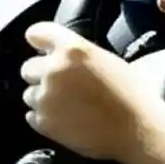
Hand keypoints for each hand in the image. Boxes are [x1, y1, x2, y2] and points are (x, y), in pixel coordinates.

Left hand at [19, 22, 162, 160]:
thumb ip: (78, 55)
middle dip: (42, 74)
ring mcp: (46, 98)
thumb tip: (60, 55)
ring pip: (30, 93)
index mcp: (72, 50)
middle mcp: (54, 70)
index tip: (42, 47)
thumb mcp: (107, 60)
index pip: (36, 33)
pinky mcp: (44, 123)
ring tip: (69, 106)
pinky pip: (32, 115)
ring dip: (44, 98)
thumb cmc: (131, 95)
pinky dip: (46, 117)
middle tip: (64, 84)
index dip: (39, 41)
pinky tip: (68, 119)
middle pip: (28, 67)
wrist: (137, 130)